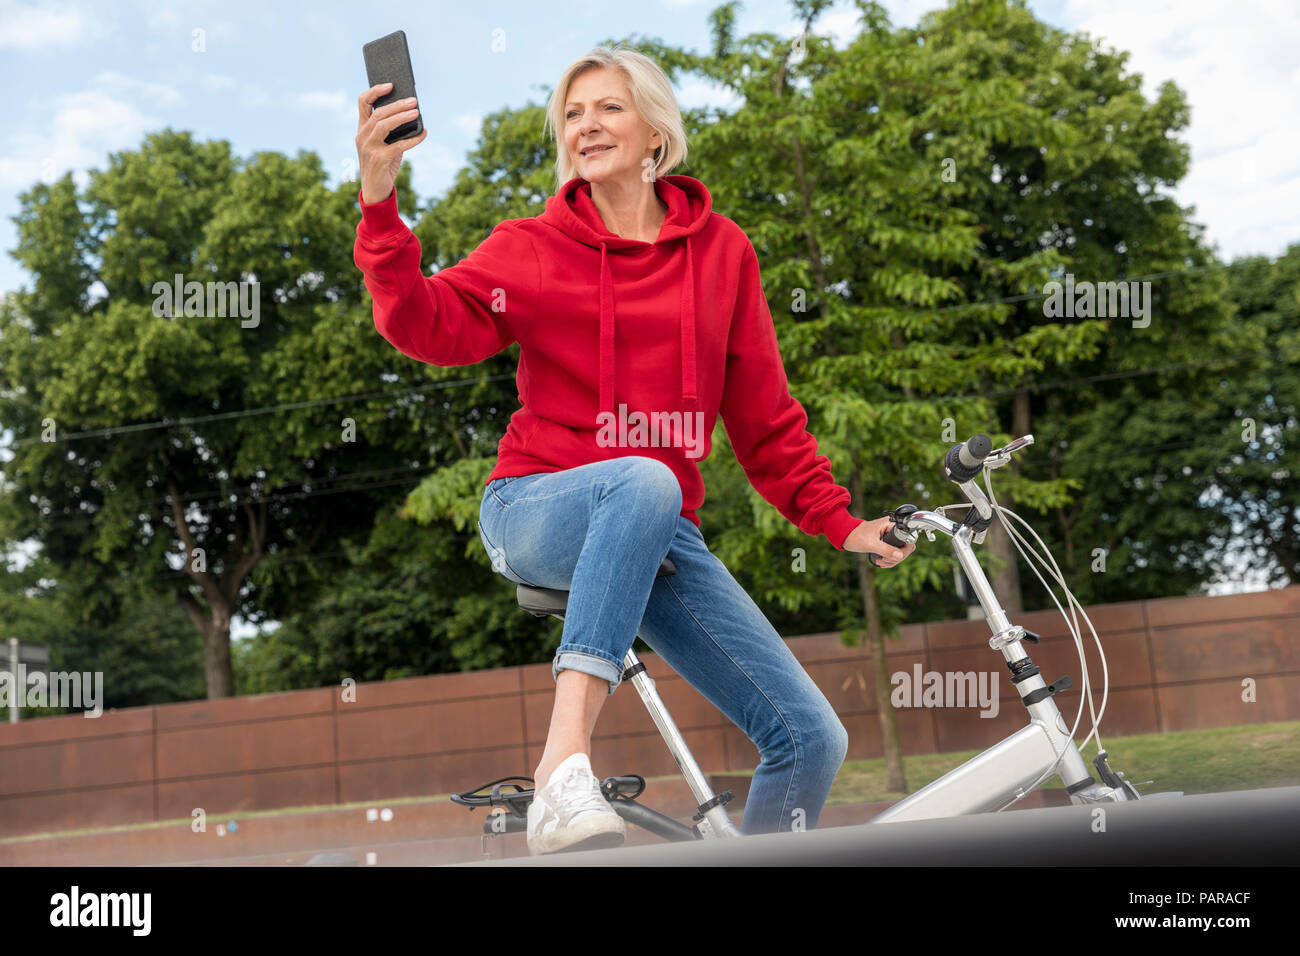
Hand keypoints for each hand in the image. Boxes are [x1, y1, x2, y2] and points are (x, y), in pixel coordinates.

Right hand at [356, 82, 427, 203]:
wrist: (375, 190)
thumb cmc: (383, 164)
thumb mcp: (385, 144)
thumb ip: (393, 131)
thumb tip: (413, 115)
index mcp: (362, 129)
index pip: (363, 102)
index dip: (375, 91)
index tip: (391, 85)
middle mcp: (362, 136)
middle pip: (378, 113)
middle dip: (398, 105)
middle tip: (414, 101)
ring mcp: (369, 148)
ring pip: (384, 124)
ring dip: (402, 117)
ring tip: (416, 112)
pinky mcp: (379, 160)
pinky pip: (398, 145)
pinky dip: (412, 139)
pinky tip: (423, 135)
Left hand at [842, 517, 913, 567]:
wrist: (845, 535)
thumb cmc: (855, 535)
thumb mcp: (871, 544)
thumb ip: (886, 549)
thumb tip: (900, 556)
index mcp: (891, 525)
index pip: (909, 537)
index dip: (905, 549)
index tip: (895, 556)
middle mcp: (893, 529)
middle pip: (907, 547)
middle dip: (897, 557)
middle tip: (884, 559)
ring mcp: (890, 536)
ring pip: (901, 552)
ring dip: (892, 560)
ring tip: (880, 561)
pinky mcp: (887, 543)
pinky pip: (894, 554)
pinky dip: (889, 560)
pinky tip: (881, 561)